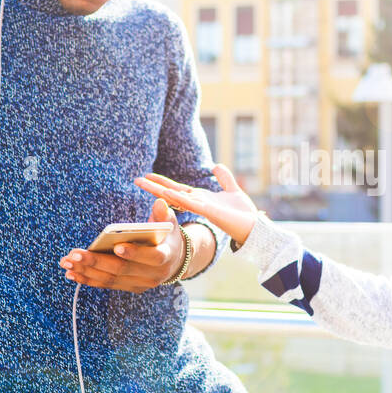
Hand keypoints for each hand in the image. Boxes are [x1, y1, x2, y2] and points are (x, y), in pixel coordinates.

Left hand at [58, 197, 185, 291]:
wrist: (174, 261)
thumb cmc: (166, 236)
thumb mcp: (169, 223)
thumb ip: (163, 213)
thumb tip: (159, 202)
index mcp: (165, 256)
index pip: (151, 257)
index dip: (134, 253)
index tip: (116, 246)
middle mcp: (153, 275)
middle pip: (122, 269)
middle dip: (97, 261)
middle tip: (75, 254)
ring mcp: (140, 284)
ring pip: (111, 279)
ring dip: (87, 271)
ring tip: (67, 262)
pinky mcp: (129, 287)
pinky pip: (107, 285)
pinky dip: (88, 279)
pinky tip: (72, 273)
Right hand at [134, 164, 258, 245]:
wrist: (254, 226)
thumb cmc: (243, 213)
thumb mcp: (233, 190)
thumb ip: (224, 178)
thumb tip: (216, 166)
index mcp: (201, 198)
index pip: (178, 188)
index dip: (163, 182)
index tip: (148, 176)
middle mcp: (198, 203)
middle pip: (171, 192)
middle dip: (154, 186)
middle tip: (137, 179)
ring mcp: (201, 207)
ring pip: (175, 197)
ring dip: (159, 190)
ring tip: (143, 182)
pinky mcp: (209, 211)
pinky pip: (190, 203)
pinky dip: (178, 198)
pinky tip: (167, 193)